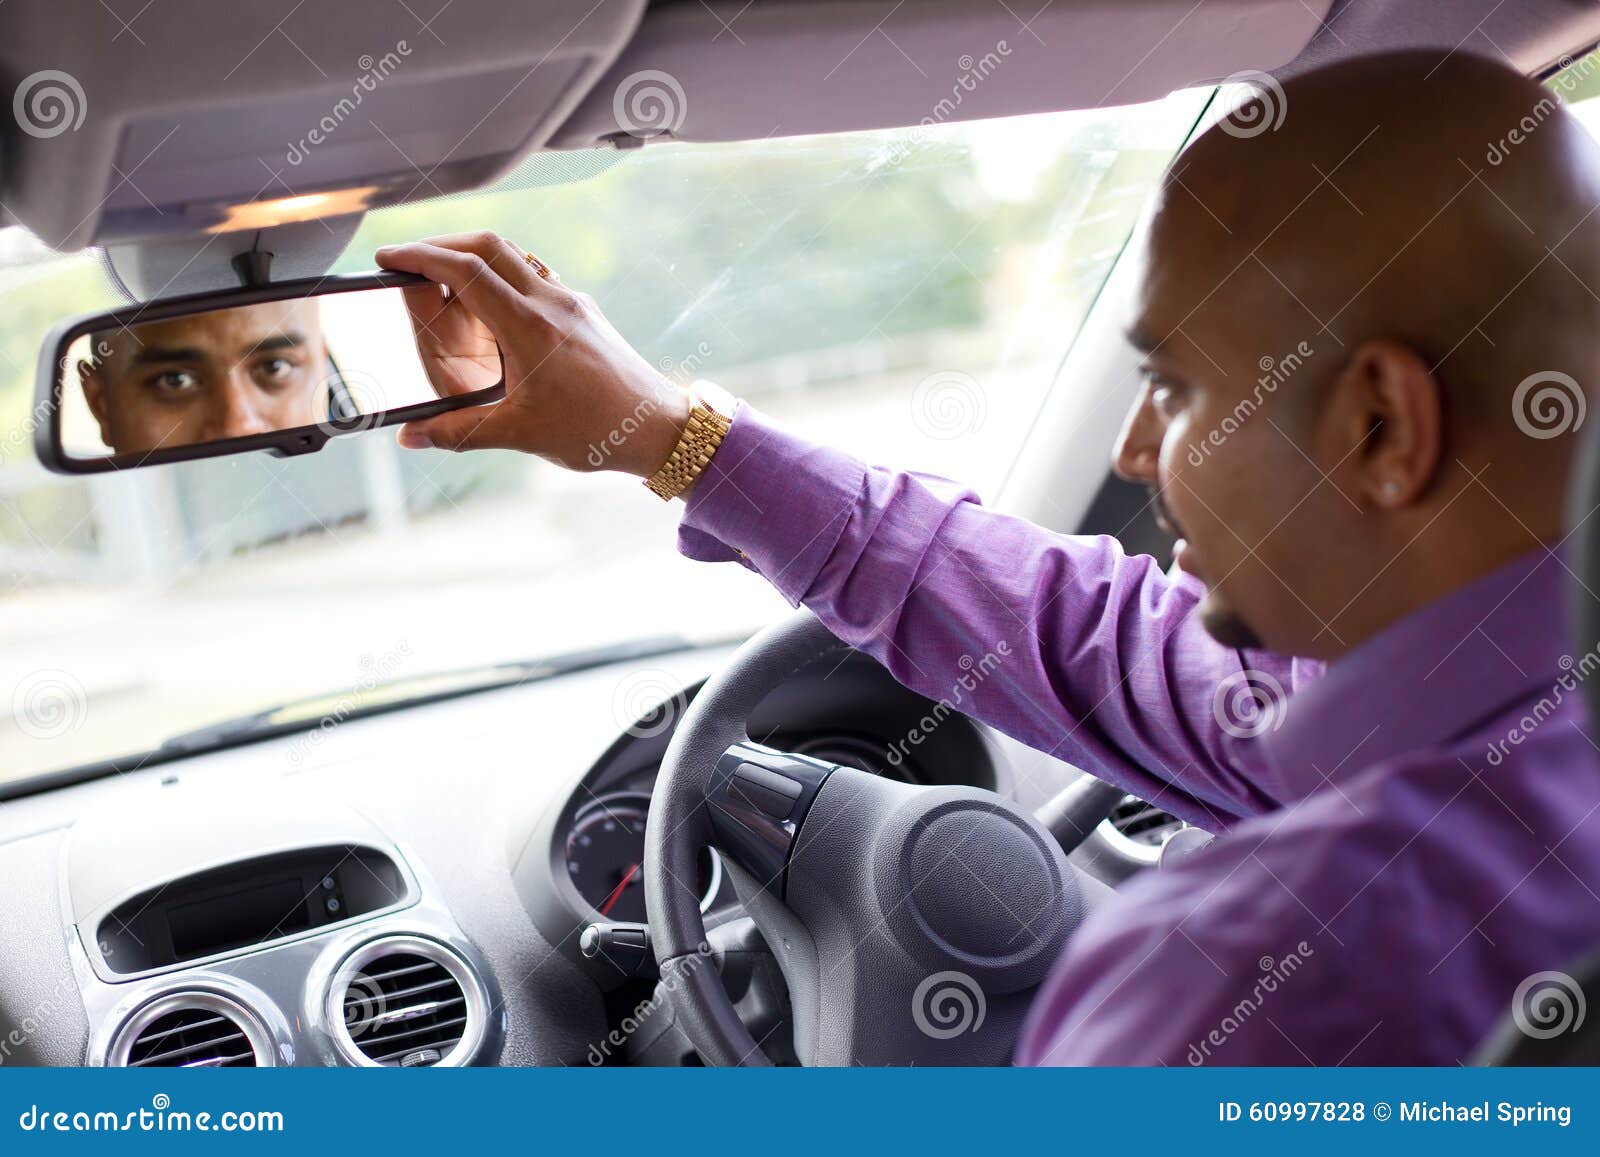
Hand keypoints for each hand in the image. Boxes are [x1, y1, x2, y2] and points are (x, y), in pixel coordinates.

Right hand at [375, 232, 690, 475]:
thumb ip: (459, 432)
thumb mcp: (519, 434)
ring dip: (476, 256)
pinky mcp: (585, 312)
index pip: (464, 269)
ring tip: (446, 280)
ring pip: (515, 257)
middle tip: (410, 261)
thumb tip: (410, 437)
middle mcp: (551, 302)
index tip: (388, 258)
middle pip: (488, 245)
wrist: (658, 428)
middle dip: (442, 245)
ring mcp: (572, 302)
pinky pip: (537, 277)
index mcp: (529, 326)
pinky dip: (505, 276)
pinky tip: (493, 306)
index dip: (419, 257)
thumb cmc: (597, 432)